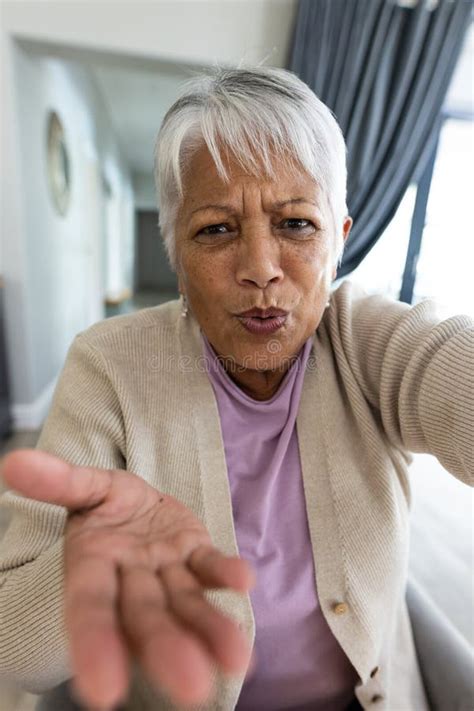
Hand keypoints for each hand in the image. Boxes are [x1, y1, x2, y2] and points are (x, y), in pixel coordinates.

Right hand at [1, 450, 254, 710]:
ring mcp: (167, 571)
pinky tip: (243, 581)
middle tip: (191, 688)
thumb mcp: (82, 488)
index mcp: (91, 566)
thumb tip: (13, 462)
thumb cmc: (103, 504)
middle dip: (166, 649)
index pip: (90, 608)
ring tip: (236, 657)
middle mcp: (130, 579)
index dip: (94, 644)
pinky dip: (225, 574)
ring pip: (186, 604)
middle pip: (146, 617)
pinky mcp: (195, 556)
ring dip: (209, 628)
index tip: (102, 691)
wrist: (135, 501)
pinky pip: (209, 567)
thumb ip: (56, 481)